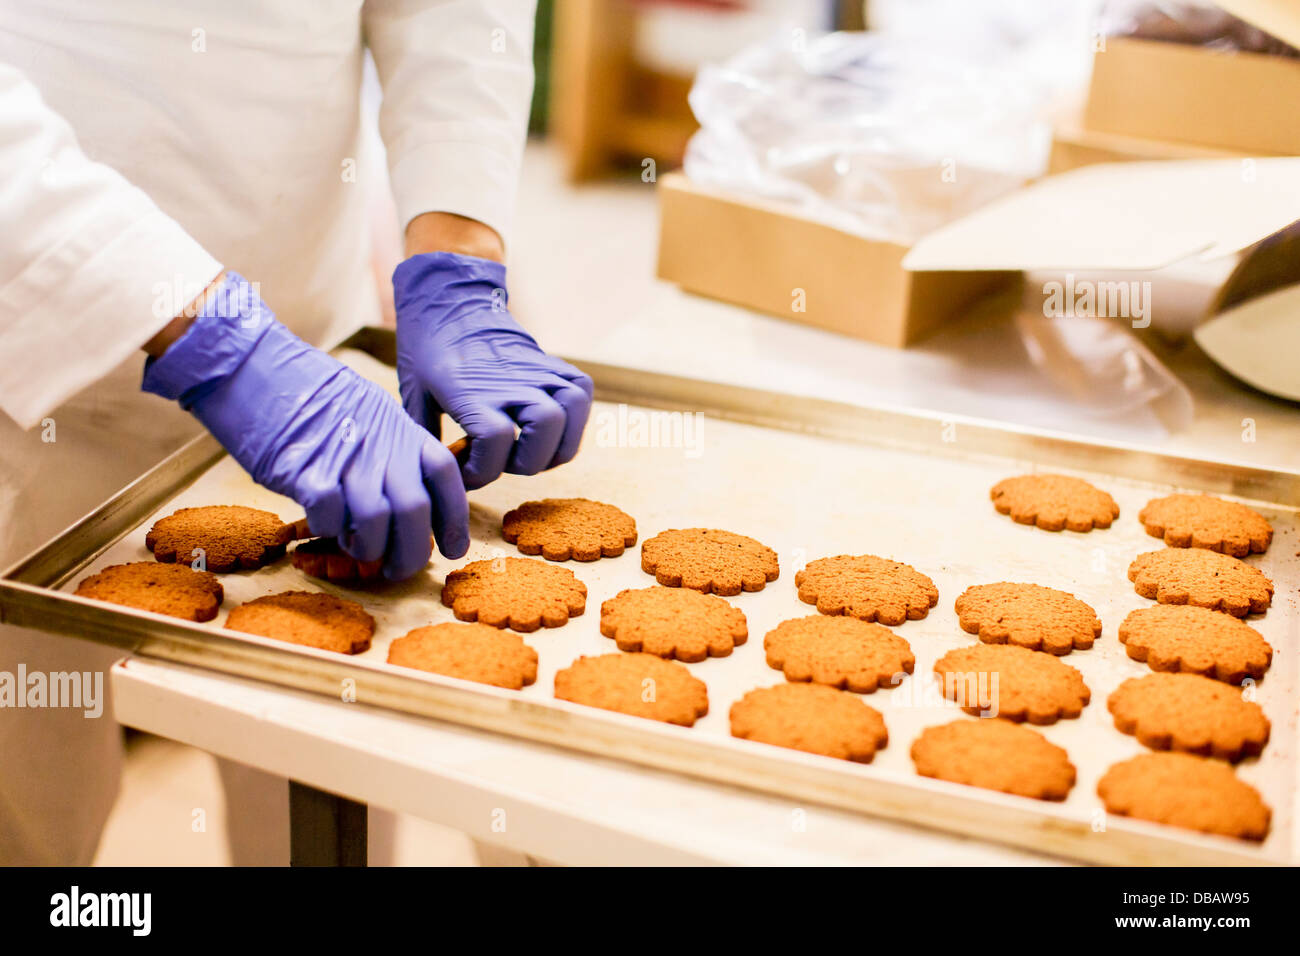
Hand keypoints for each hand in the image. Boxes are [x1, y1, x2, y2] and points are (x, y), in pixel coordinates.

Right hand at [142, 272, 468, 578]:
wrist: (250, 364)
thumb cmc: (305, 389)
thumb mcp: (368, 407)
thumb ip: (392, 447)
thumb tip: (406, 494)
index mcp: (399, 428)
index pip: (446, 477)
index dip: (455, 518)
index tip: (452, 547)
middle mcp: (380, 444)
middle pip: (416, 511)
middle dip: (411, 551)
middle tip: (399, 567)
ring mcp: (344, 457)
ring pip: (377, 523)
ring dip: (369, 548)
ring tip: (357, 549)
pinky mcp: (304, 471)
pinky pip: (330, 518)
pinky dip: (329, 532)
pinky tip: (322, 526)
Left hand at [392, 252, 593, 490]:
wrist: (451, 304)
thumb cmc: (428, 354)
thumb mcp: (414, 398)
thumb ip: (427, 442)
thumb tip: (440, 479)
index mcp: (470, 390)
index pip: (494, 441)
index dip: (480, 471)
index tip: (466, 472)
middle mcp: (510, 380)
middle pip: (544, 429)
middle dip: (525, 462)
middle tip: (502, 460)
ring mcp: (536, 370)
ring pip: (569, 415)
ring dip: (554, 447)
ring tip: (531, 451)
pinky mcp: (553, 365)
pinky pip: (581, 395)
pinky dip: (574, 419)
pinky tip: (551, 429)